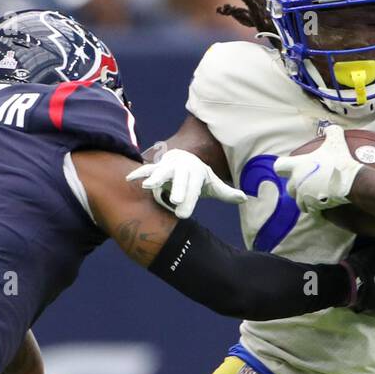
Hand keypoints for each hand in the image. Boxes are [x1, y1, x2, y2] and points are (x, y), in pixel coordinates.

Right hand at [126, 148, 247, 218]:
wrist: (183, 158)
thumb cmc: (197, 177)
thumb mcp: (212, 184)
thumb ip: (226, 192)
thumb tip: (245, 198)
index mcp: (196, 173)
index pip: (194, 188)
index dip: (189, 200)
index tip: (183, 215)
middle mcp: (182, 168)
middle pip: (179, 179)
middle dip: (177, 189)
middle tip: (175, 201)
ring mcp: (167, 167)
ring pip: (161, 171)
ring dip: (154, 177)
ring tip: (147, 186)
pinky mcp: (155, 167)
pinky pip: (146, 169)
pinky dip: (138, 172)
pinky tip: (129, 179)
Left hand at [273, 124, 360, 213]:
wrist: (350, 182)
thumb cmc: (339, 161)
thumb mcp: (336, 142)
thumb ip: (332, 132)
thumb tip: (330, 128)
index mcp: (297, 166)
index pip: (279, 167)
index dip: (283, 167)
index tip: (290, 167)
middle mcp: (296, 183)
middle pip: (289, 187)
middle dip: (296, 185)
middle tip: (308, 181)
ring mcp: (303, 197)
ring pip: (298, 201)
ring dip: (304, 198)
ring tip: (314, 194)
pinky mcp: (312, 207)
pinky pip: (310, 210)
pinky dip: (314, 209)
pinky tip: (321, 205)